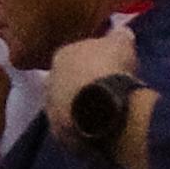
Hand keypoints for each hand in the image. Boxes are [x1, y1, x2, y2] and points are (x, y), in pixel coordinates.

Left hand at [43, 25, 147, 166]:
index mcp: (60, 56)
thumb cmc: (110, 68)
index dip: (92, 61)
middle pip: (68, 84)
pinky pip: (75, 132)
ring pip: (68, 109)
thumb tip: (121, 32)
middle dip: (83, 87)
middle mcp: (49, 83)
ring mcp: (52, 112)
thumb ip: (118, 37)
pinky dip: (86, 131)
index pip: (75, 55)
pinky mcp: (61, 136)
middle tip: (106, 92)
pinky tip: (103, 133)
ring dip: (81, 110)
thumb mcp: (121, 44)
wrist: (102, 107)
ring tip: (106, 115)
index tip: (108, 67)